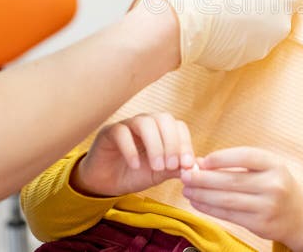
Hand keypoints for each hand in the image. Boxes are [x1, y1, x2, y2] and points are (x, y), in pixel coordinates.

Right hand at [71, 112, 193, 197]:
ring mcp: (128, 124)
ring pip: (145, 123)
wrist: (107, 183)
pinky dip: (131, 149)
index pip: (178, 127)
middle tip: (170, 166)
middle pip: (164, 119)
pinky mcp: (109, 131)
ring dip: (155, 145)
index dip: (185, 144)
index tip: (187, 165)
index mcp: (162, 129)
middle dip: (171, 143)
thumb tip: (195, 167)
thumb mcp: (160, 174)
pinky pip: (122, 133)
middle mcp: (147, 122)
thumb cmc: (136, 174)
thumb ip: (176, 169)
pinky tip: (135, 165)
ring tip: (156, 167)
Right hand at [142, 0, 302, 70]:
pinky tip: (215, 30)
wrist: (180, 23)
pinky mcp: (243, 62)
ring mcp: (262, 47)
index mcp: (284, 0)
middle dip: (266, 8)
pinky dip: (234, 41)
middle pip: (280, 16)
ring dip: (250, 25)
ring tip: (223, 14)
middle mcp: (280, 27)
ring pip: (262, 33)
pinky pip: (243, 47)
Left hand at [180, 147, 302, 251]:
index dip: (221, 158)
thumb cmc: (276, 185)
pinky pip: (229, 215)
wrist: (298, 216)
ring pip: (227, 200)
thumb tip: (201, 163)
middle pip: (231, 180)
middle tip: (185, 175)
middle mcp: (273, 185)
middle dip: (203, 178)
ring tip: (187, 190)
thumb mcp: (266, 168)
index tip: (202, 160)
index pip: (245, 156)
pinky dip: (210, 209)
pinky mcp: (260, 224)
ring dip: (202, 195)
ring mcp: (267, 206)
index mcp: (275, 164)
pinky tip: (198, 203)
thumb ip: (238, 163)